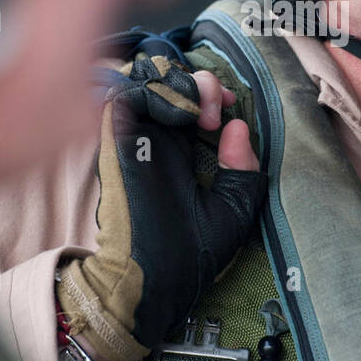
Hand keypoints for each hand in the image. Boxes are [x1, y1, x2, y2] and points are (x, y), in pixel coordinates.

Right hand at [57, 55, 261, 360]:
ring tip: (201, 114)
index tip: (232, 109)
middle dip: (200, 82)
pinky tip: (185, 117)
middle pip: (168, 80)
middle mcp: (155, 140)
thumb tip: (239, 127)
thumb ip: (243, 171)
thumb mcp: (233, 211)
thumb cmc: (189, 256)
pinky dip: (159, 91)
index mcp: (178, 153)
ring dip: (180, 82)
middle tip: (218, 110)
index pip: (188, 101)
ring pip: (145, 77)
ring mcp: (134, 138)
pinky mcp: (117, 142)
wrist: (155, 283)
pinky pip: (126, 94)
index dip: (211, 91)